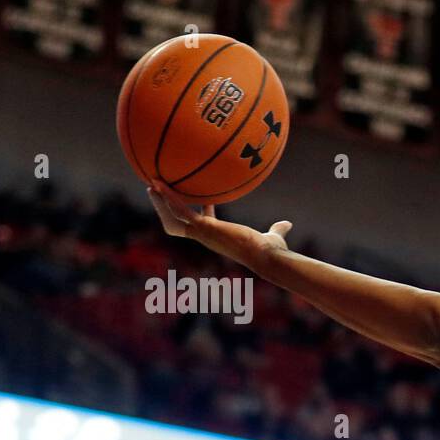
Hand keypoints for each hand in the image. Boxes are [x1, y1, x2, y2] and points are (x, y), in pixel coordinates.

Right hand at [148, 181, 291, 260]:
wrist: (267, 257)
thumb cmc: (270, 251)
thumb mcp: (272, 237)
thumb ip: (278, 230)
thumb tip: (288, 224)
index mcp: (219, 237)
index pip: (205, 223)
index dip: (203, 209)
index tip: (205, 197)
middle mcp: (207, 237)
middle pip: (179, 225)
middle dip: (167, 210)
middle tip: (159, 192)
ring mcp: (202, 233)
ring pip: (173, 217)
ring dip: (161, 201)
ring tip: (151, 182)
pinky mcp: (202, 227)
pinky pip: (179, 209)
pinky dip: (168, 197)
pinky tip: (158, 183)